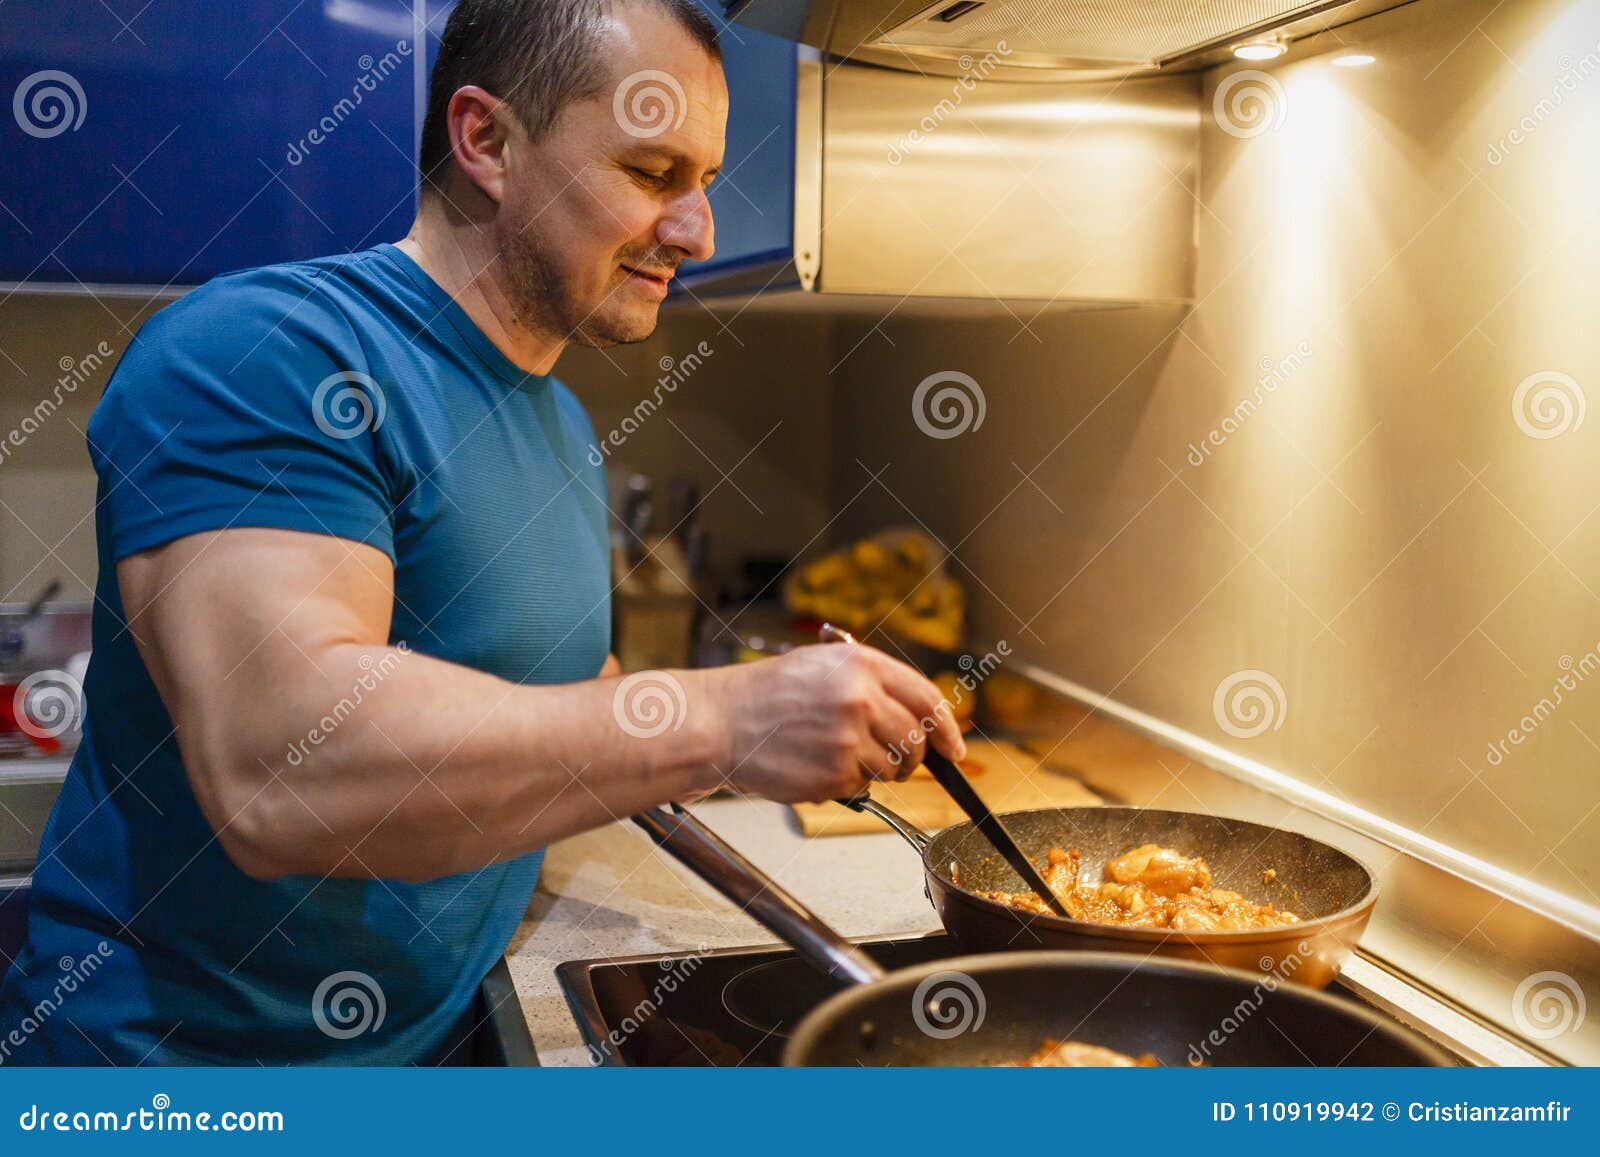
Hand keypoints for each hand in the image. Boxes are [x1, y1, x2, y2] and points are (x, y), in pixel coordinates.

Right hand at [699, 644, 966, 803]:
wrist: (722, 720)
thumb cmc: (768, 693)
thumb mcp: (824, 666)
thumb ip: (873, 683)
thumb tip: (921, 714)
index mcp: (862, 666)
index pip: (927, 699)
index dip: (946, 729)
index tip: (953, 748)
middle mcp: (860, 699)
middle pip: (916, 741)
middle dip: (911, 758)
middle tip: (893, 760)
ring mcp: (848, 738)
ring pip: (891, 769)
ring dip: (872, 770)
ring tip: (833, 753)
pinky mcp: (833, 773)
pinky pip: (860, 787)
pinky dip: (844, 784)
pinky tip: (815, 764)